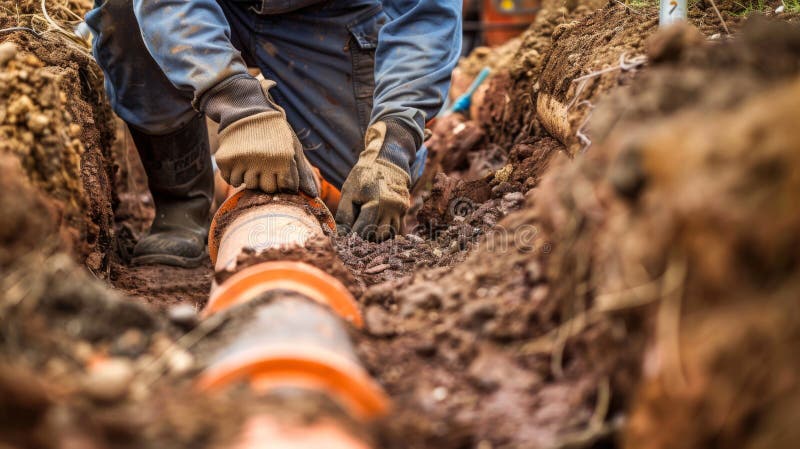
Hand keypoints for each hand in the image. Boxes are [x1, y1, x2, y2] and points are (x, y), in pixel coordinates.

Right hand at [203, 77, 317, 195]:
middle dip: (266, 180)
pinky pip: (230, 179)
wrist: (247, 109)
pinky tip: (239, 162)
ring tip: (251, 161)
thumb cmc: (275, 132)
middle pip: (266, 188)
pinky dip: (233, 174)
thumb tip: (313, 196)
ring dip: (249, 177)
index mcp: (283, 159)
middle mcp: (263, 161)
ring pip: (247, 185)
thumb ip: (303, 172)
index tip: (279, 170)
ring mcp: (243, 161)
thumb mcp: (292, 148)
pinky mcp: (226, 160)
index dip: (283, 181)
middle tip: (264, 165)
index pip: (285, 187)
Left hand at [336, 119, 418, 240]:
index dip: (351, 238)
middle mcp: (391, 209)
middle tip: (354, 237)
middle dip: (364, 239)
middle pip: (377, 237)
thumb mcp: (349, 192)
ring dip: (376, 238)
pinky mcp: (404, 211)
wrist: (387, 160)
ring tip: (365, 232)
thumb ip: (344, 216)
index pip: (362, 231)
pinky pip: (396, 229)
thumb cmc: (364, 176)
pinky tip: (376, 228)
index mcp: (376, 203)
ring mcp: (400, 211)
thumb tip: (341, 237)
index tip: (344, 240)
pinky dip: (385, 232)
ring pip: (389, 235)